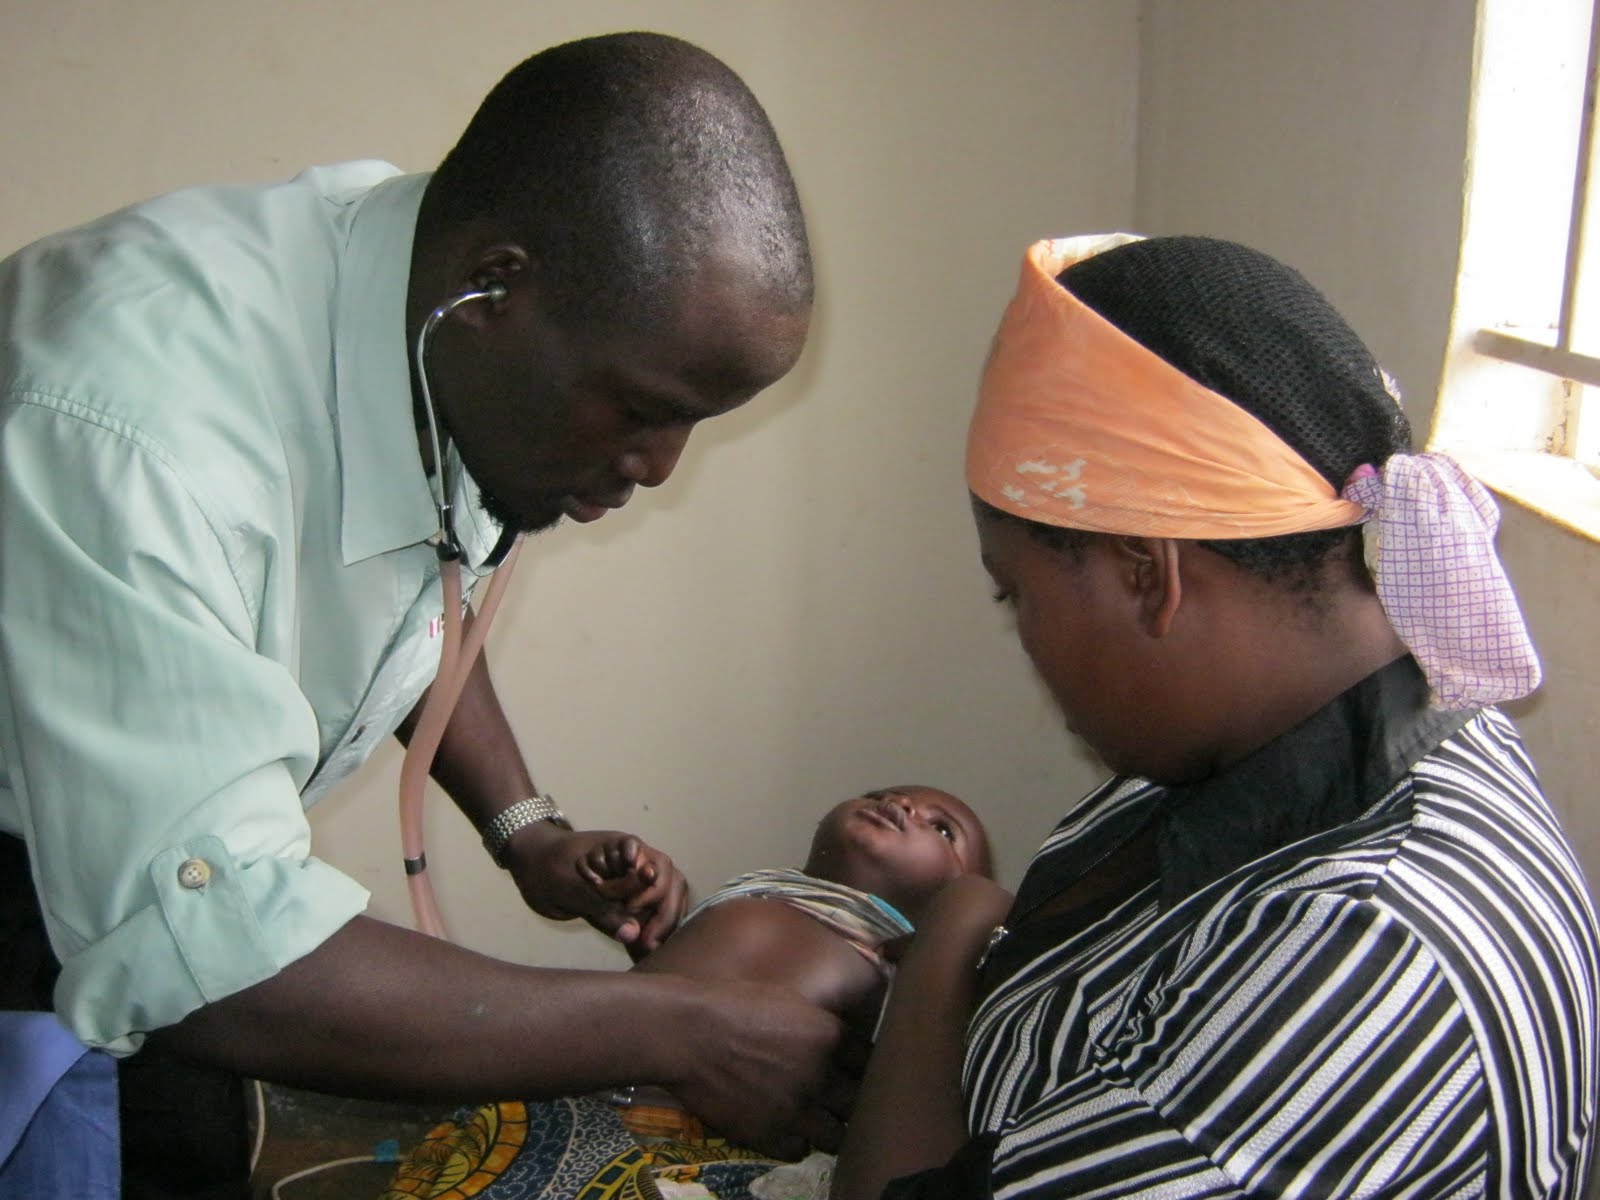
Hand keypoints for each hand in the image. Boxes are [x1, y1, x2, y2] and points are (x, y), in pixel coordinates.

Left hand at [503, 826, 689, 955]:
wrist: (533, 868)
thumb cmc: (547, 866)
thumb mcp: (569, 888)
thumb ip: (602, 910)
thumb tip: (633, 934)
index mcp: (622, 847)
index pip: (655, 865)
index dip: (651, 886)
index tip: (634, 907)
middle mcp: (636, 862)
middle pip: (671, 882)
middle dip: (663, 912)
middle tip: (647, 942)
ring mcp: (636, 880)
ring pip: (668, 899)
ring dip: (664, 924)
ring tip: (649, 949)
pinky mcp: (631, 900)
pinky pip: (654, 914)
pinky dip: (654, 931)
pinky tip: (644, 950)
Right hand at [666, 980, 852, 1160]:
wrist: (687, 1034)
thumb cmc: (732, 1005)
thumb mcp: (788, 1001)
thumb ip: (820, 1025)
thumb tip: (839, 1038)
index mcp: (829, 1037)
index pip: (870, 1062)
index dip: (863, 1068)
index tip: (856, 1071)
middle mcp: (821, 1076)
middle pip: (860, 1102)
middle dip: (852, 1101)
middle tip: (839, 1098)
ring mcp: (797, 1110)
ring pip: (837, 1136)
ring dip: (829, 1128)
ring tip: (817, 1120)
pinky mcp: (769, 1135)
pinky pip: (799, 1151)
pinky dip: (795, 1142)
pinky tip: (786, 1128)